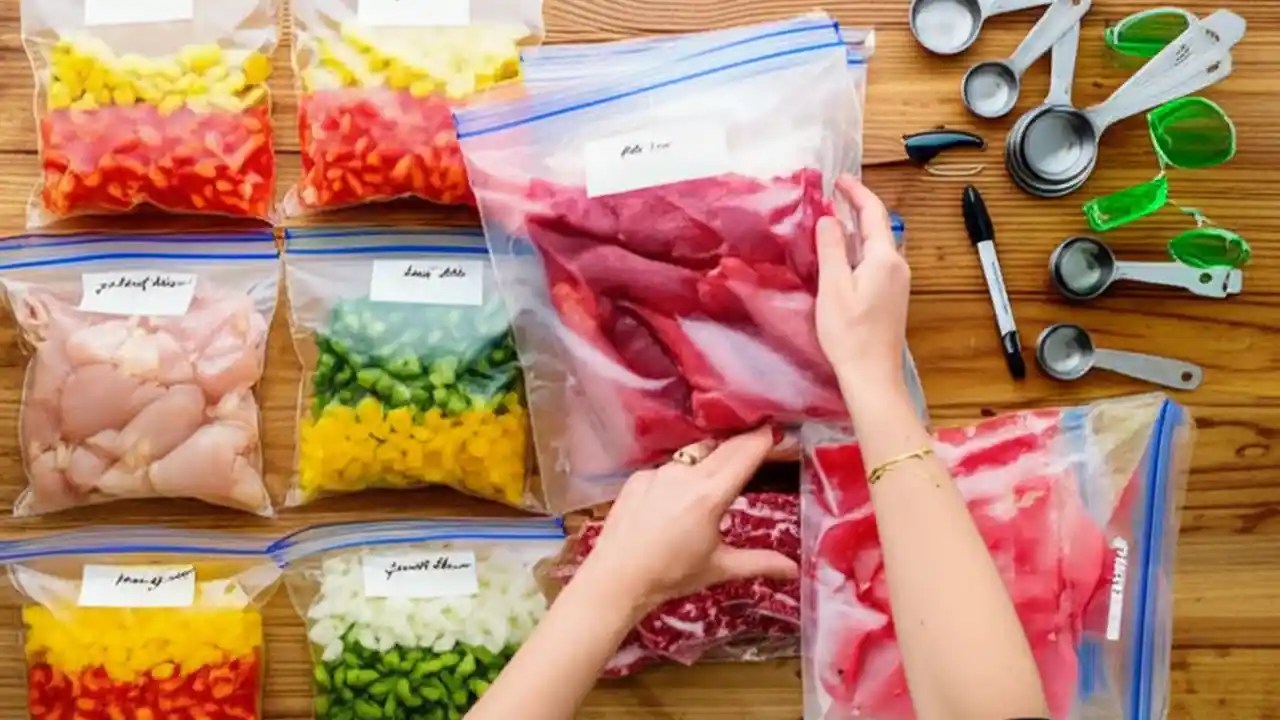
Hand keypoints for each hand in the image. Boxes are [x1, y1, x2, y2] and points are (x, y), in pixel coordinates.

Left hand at [576, 427, 798, 614]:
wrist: (616, 578)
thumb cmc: (672, 575)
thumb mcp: (720, 568)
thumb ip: (759, 562)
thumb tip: (794, 569)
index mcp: (710, 495)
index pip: (745, 454)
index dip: (763, 439)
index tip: (776, 430)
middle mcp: (685, 475)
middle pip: (723, 447)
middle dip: (743, 442)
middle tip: (759, 440)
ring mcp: (659, 472)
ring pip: (694, 454)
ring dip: (712, 456)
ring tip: (721, 468)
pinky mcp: (638, 476)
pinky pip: (668, 467)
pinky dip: (681, 474)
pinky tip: (680, 493)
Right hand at [816, 175, 911, 393]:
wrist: (872, 375)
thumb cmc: (849, 333)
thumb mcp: (833, 287)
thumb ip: (831, 248)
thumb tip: (829, 218)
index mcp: (884, 259)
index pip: (874, 213)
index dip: (856, 192)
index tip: (839, 179)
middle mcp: (897, 265)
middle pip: (878, 226)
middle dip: (857, 207)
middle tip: (833, 196)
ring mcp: (898, 282)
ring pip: (877, 244)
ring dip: (858, 229)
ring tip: (834, 219)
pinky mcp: (892, 297)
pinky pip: (876, 261)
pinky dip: (860, 248)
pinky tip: (844, 254)